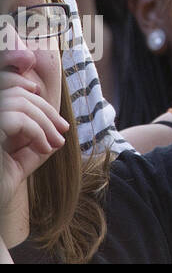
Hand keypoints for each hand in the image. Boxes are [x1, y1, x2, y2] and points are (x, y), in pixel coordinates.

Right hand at [0, 75, 67, 211]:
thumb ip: (36, 141)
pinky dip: (37, 131)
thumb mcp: (22, 159)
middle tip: (63, 130)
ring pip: (19, 103)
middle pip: (18, 94)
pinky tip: (45, 148)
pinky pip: (16, 119)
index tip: (54, 116)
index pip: (9, 89)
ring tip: (54, 143)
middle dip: (46, 110)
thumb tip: (58, 130)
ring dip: (44, 122)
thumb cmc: (0, 184)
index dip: (35, 97)